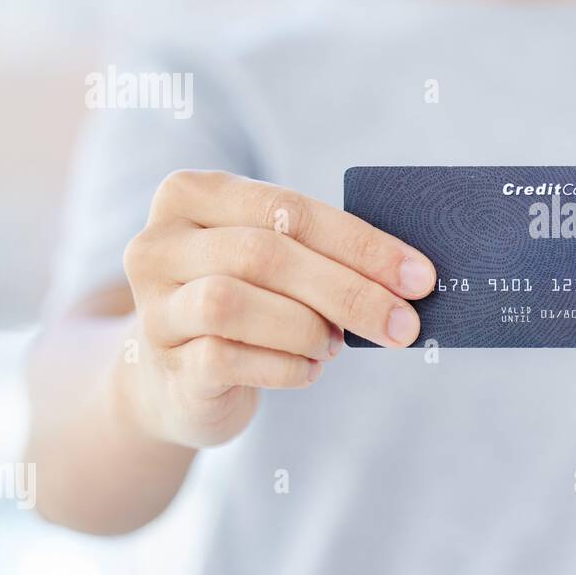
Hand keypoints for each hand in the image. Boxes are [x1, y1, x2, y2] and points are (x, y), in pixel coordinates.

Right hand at [119, 169, 435, 446]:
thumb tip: (411, 275)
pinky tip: (307, 370)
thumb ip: (323, 252)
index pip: (288, 209)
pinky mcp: (163, 363)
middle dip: (349, 291)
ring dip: (305, 328)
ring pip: (232, 303)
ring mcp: (154, 305)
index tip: (421, 278)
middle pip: (264, 254)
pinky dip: (284, 366)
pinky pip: (225, 357)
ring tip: (333, 346)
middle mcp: (159, 242)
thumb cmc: (250, 304)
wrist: (179, 380)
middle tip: (403, 324)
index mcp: (193, 194)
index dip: (361, 245)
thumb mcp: (277, 262)